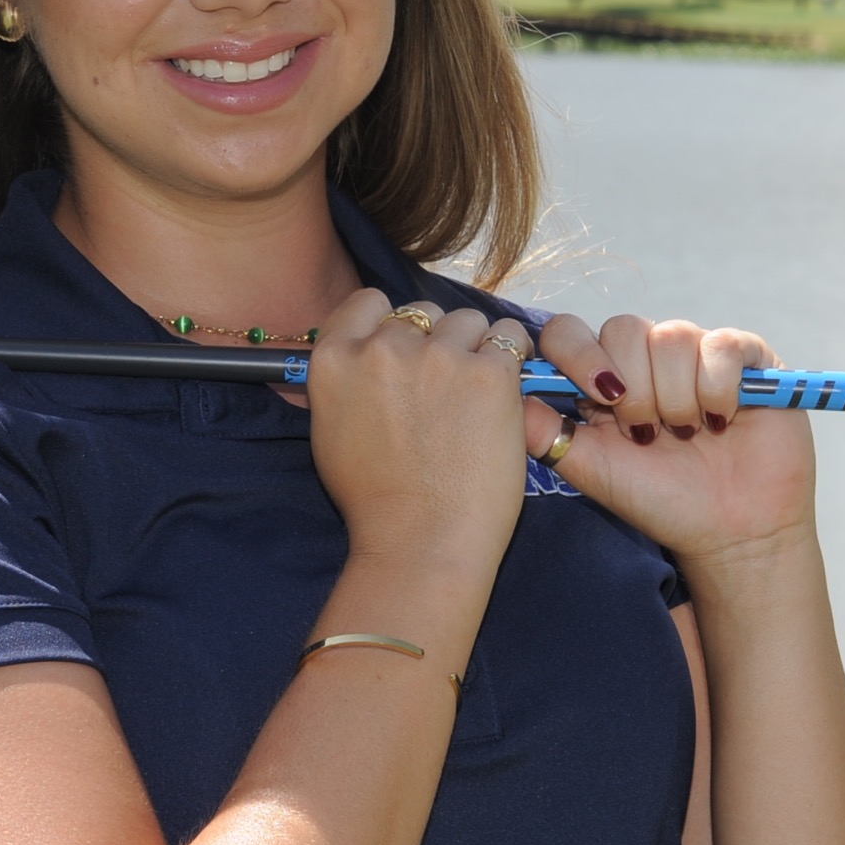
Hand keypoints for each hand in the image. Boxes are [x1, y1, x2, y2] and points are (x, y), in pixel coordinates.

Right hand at [305, 292, 537, 578]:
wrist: (420, 542)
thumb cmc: (374, 502)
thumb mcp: (331, 431)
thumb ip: (344, 382)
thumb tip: (361, 359)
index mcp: (335, 358)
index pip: (369, 303)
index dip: (392, 324)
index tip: (408, 353)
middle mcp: (384, 346)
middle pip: (423, 313)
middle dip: (437, 342)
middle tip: (445, 390)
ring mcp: (439, 356)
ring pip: (469, 321)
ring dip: (477, 349)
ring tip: (478, 397)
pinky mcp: (490, 372)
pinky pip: (510, 336)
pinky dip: (513, 357)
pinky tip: (507, 391)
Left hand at [530, 312, 816, 569]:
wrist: (730, 533)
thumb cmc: (660, 502)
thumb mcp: (591, 470)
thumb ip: (544, 432)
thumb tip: (503, 393)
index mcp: (603, 378)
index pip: (571, 331)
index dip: (578, 354)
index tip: (598, 399)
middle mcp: (647, 357)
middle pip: (622, 329)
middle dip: (634, 390)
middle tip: (649, 436)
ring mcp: (696, 353)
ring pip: (671, 336)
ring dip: (677, 397)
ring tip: (687, 436)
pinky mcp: (745, 357)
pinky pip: (721, 345)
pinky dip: (717, 388)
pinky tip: (721, 422)